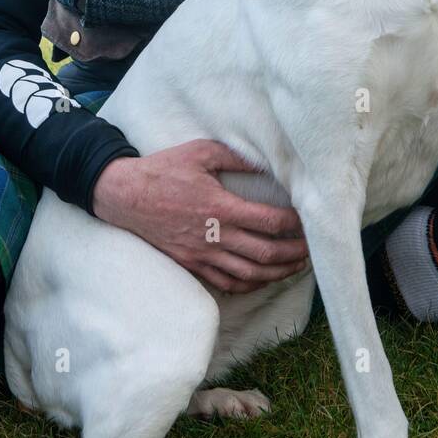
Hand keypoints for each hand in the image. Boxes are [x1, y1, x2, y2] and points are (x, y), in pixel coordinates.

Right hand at [90, 139, 308, 293]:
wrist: (125, 196)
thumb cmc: (163, 170)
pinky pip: (226, 282)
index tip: (307, 220)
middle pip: (265, 253)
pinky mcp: (191, 264)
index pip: (269, 221)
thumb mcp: (201, 153)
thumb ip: (236, 157)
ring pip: (249, 273)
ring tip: (296, 267)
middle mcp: (214, 235)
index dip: (294, 224)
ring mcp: (202, 254)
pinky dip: (250, 284)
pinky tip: (263, 278)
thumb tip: (265, 161)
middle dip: (294, 253)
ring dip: (277, 273)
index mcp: (220, 207)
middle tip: (312, 250)